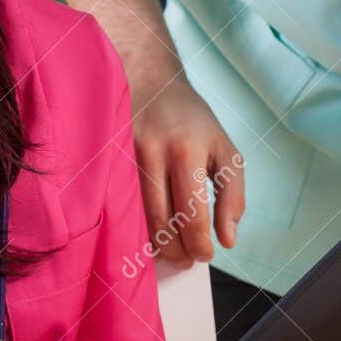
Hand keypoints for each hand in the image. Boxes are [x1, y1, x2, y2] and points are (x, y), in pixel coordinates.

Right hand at [128, 67, 245, 267]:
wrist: (148, 79)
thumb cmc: (191, 120)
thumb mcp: (225, 149)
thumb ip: (233, 195)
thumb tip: (228, 239)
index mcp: (187, 150)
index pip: (192, 214)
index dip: (199, 244)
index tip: (205, 255)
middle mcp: (152, 152)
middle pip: (161, 221)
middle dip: (177, 252)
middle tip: (187, 260)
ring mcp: (124, 156)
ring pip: (137, 217)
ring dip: (155, 245)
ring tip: (170, 253)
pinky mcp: (107, 160)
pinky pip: (121, 206)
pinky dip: (136, 226)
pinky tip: (147, 232)